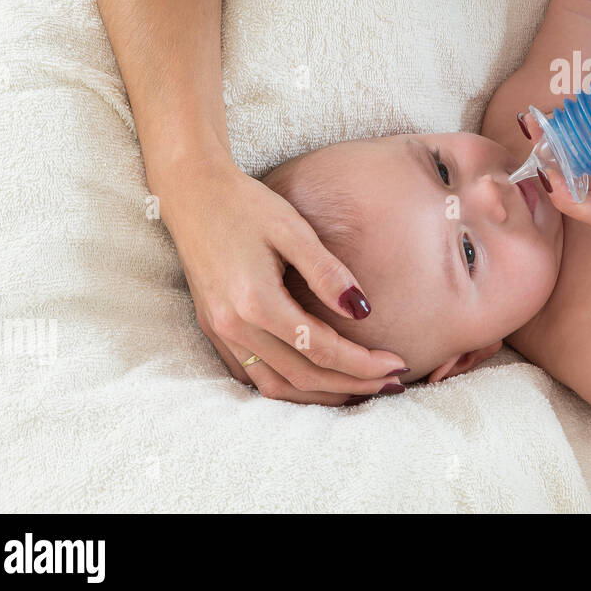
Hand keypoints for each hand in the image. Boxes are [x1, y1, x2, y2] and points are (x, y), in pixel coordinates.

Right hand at [156, 157, 406, 404]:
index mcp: (256, 302)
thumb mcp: (292, 229)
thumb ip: (328, 272)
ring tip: (360, 389)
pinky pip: (253, 376)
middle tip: (390, 384)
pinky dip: (288, 386)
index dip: (363, 363)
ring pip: (275, 386)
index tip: (398, 364)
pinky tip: (316, 381)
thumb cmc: (246, 206)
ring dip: (321, 394)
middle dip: (352, 384)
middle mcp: (235, 327)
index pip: (322, 350)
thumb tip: (363, 312)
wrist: (192, 195)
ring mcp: (220, 332)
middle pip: (303, 376)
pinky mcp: (214, 330)